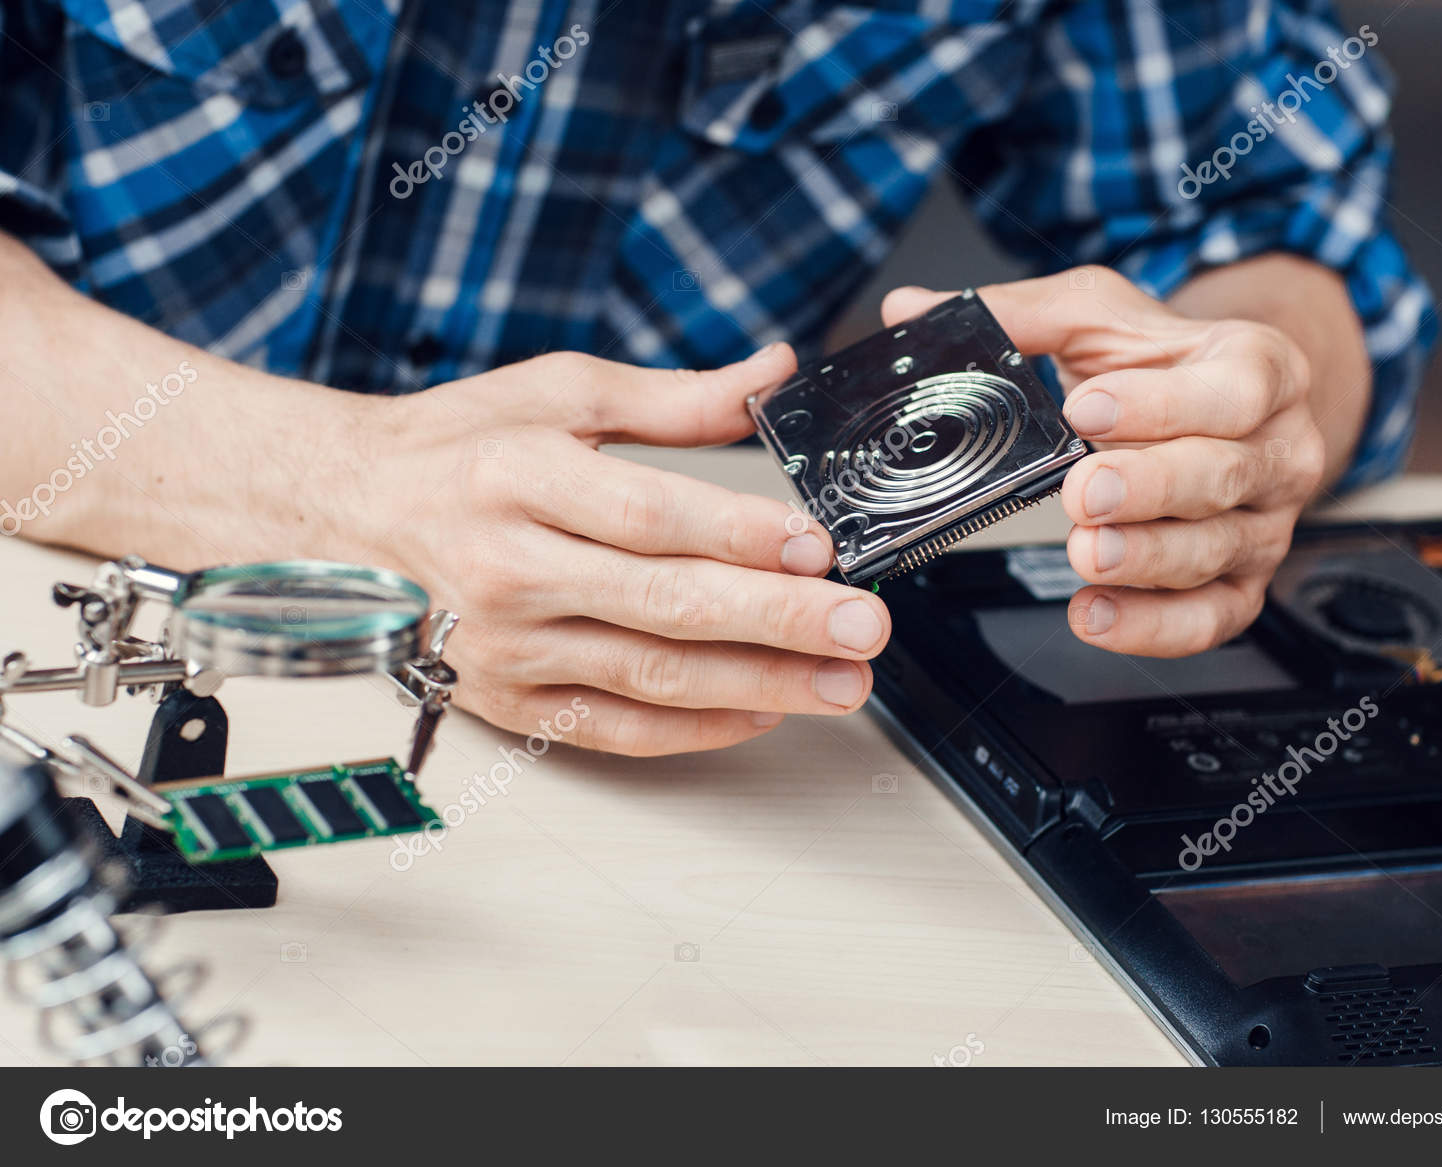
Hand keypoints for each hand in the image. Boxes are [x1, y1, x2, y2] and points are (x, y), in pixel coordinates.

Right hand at [338, 345, 890, 754]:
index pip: (646, 515)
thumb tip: (772, 374)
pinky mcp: (507, 703)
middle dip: (777, 620)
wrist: (344, 519)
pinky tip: (762, 713)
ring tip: (839, 680)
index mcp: (519, 478)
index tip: (817, 544)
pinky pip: (615, 728)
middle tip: (861, 625)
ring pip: (650, 676)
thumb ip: (672, 398)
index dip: (738, 534)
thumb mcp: (556, 394)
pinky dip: (695, 727)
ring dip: (758, 684)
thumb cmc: (455, 450)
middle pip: (663, 604)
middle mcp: (509, 570)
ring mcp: (505, 648)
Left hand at [883, 267, 1324, 655]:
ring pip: (1216, 550)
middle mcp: (1276, 449)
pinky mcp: (1242, 583)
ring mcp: (1263, 523)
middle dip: (1149, 487)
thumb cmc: (1163, 364)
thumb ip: (1015, 314)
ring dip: (1146, 560)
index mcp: (1257, 369)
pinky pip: (1210, 618)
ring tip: (1087, 556)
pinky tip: (1094, 615)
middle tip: (1085, 493)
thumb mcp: (1097, 317)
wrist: (1224, 410)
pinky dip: (1152, 627)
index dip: (1162, 404)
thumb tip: (909, 312)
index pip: (1232, 390)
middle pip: (1226, 474)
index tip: (1088, 409)